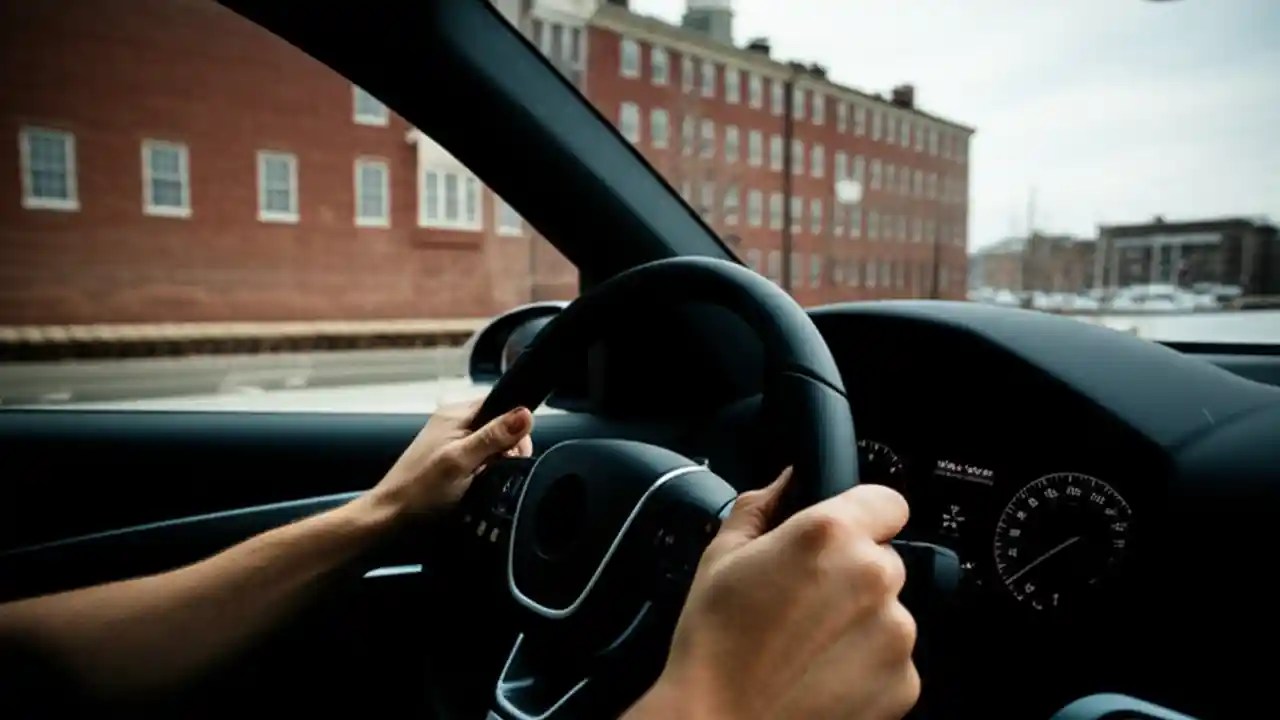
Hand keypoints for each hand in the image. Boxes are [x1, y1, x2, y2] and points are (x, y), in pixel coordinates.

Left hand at [363, 401, 533, 525]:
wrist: (391, 515)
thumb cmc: (422, 488)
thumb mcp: (461, 461)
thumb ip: (493, 437)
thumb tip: (526, 414)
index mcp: (456, 413)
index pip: (501, 403)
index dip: (516, 426)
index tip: (519, 452)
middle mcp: (454, 422)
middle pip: (498, 424)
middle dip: (508, 446)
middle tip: (504, 470)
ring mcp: (451, 441)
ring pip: (491, 442)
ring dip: (498, 460)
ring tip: (491, 478)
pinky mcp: (451, 458)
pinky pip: (480, 456)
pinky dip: (487, 468)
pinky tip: (483, 482)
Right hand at [630, 469, 917, 719]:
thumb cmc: (714, 644)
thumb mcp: (721, 556)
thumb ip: (761, 507)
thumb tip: (784, 483)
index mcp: (830, 534)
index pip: (888, 501)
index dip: (862, 516)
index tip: (842, 536)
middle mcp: (873, 578)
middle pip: (884, 560)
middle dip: (851, 575)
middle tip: (804, 602)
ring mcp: (895, 634)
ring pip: (889, 612)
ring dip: (859, 622)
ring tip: (806, 646)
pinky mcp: (904, 683)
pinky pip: (894, 660)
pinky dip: (866, 666)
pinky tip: (820, 674)